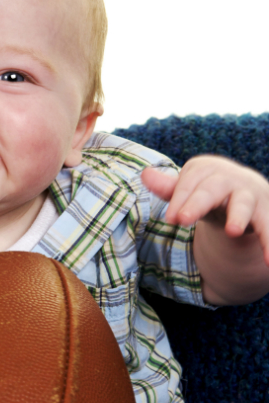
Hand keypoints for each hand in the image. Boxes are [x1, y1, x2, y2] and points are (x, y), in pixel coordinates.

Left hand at [142, 156, 268, 266]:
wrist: (245, 192)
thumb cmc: (208, 193)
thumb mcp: (188, 192)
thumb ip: (169, 188)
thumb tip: (145, 174)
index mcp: (208, 171)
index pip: (190, 181)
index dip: (179, 198)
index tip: (171, 218)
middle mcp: (231, 179)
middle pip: (212, 188)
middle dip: (198, 202)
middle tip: (182, 219)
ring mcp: (251, 196)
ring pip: (244, 204)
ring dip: (238, 216)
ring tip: (232, 231)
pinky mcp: (267, 214)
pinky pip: (268, 229)